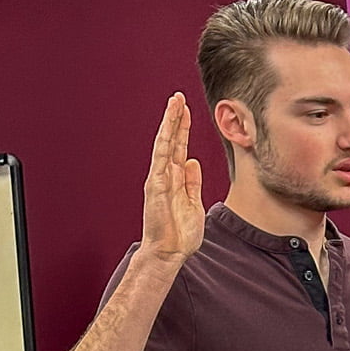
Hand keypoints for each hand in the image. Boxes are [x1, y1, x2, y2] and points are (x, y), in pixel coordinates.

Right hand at [140, 94, 204, 263]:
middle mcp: (164, 175)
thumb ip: (192, 182)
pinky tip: (168, 128)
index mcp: (175, 179)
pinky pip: (160, 160)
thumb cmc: (180, 234)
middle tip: (179, 97)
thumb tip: (192, 162)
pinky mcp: (155, 187)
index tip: (187, 111)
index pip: (179, 148)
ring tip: (174, 103)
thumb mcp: (193, 203)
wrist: (168, 253)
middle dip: (175, 119)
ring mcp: (158, 179)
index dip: (183, 129)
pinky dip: (165, 143)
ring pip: (164, 145)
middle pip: (170, 141)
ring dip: (169, 124)